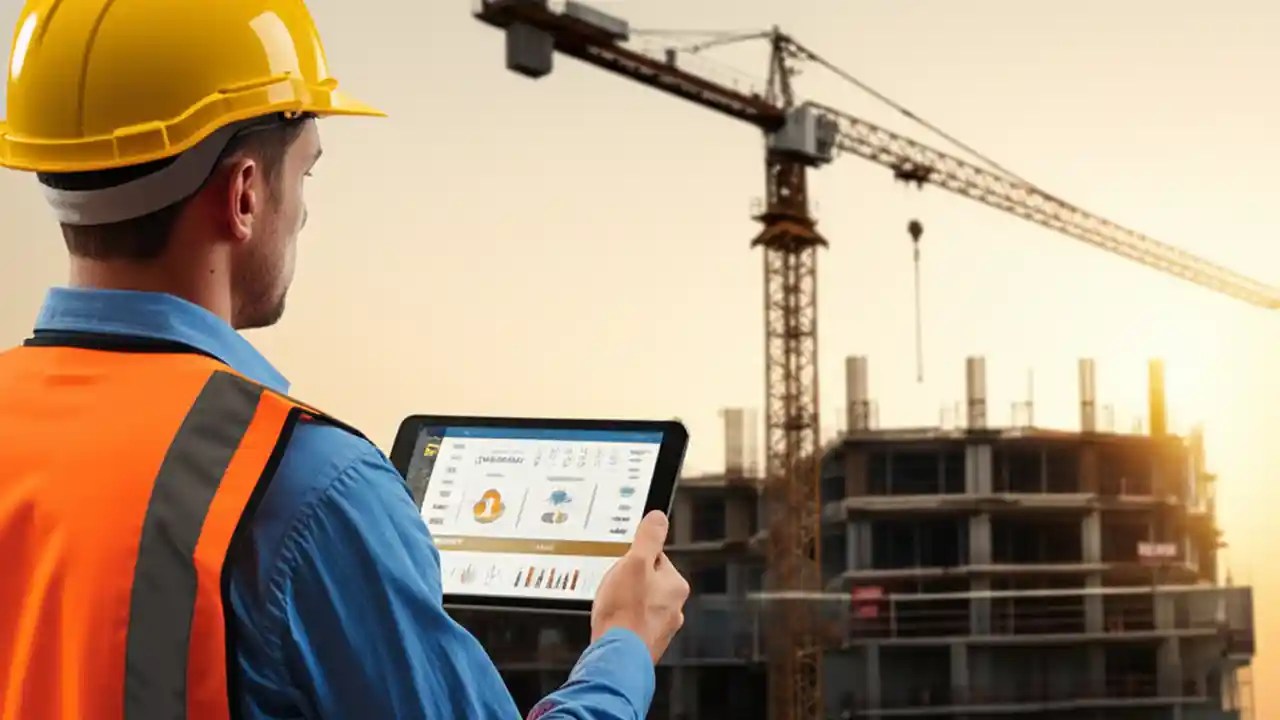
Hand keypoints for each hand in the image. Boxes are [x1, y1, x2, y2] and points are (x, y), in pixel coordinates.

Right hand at [591, 510, 690, 662]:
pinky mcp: (647, 644)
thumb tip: (659, 518)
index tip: (623, 567)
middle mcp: (674, 608)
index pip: (656, 559)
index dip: (635, 559)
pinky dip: (624, 624)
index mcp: (675, 585)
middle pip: (648, 582)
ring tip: (612, 609)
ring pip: (640, 605)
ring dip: (626, 605)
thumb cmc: (625, 612)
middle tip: (614, 589)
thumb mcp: (635, 562)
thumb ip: (649, 538)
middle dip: (630, 584)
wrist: (617, 657)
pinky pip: (634, 625)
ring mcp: (662, 628)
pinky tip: (613, 625)